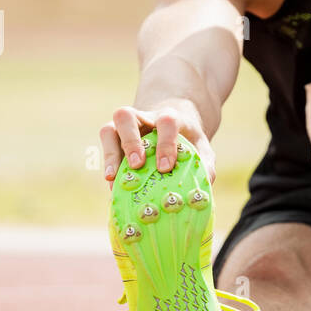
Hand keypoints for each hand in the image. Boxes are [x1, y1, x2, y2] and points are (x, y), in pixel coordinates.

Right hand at [99, 100, 215, 190]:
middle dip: (130, 142)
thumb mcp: (202, 149)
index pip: (166, 123)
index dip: (165, 144)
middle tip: (137, 165)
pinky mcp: (115, 135)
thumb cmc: (187, 140)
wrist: (171, 122)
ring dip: (111, 153)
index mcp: (170, 117)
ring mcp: (126, 125)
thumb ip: (205, 166)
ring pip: (110, 128)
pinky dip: (107, 162)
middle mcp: (144, 117)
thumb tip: (198, 193)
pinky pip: (105, 144)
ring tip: (113, 177)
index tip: (165, 167)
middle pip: (127, 117)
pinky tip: (112, 182)